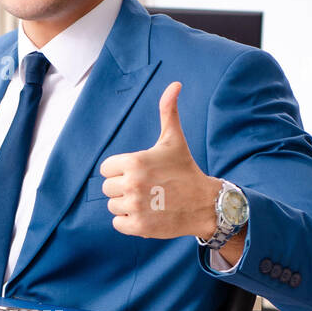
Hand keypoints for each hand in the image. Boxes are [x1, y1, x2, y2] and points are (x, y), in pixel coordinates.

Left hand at [99, 82, 221, 240]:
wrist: (204, 203)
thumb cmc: (185, 169)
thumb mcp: (174, 140)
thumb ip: (168, 111)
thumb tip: (175, 84)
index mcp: (134, 161)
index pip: (107, 169)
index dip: (121, 171)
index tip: (139, 172)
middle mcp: (132, 184)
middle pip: (107, 188)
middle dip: (123, 188)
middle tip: (146, 188)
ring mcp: (135, 206)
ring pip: (113, 206)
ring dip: (126, 205)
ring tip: (148, 201)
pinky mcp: (138, 226)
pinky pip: (117, 223)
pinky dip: (129, 222)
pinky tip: (146, 214)